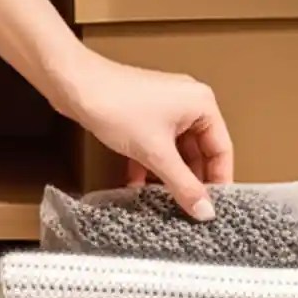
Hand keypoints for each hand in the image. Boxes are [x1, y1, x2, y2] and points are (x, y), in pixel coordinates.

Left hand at [56, 53, 234, 220]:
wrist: (76, 86)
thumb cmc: (116, 104)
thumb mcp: (156, 153)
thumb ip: (182, 184)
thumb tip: (203, 210)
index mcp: (201, 104)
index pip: (221, 149)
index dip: (218, 180)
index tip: (212, 206)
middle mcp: (187, 103)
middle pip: (198, 152)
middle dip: (190, 180)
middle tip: (188, 208)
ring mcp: (164, 109)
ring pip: (174, 151)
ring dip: (167, 175)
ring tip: (164, 201)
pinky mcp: (142, 115)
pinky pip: (155, 146)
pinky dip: (149, 165)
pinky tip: (137, 185)